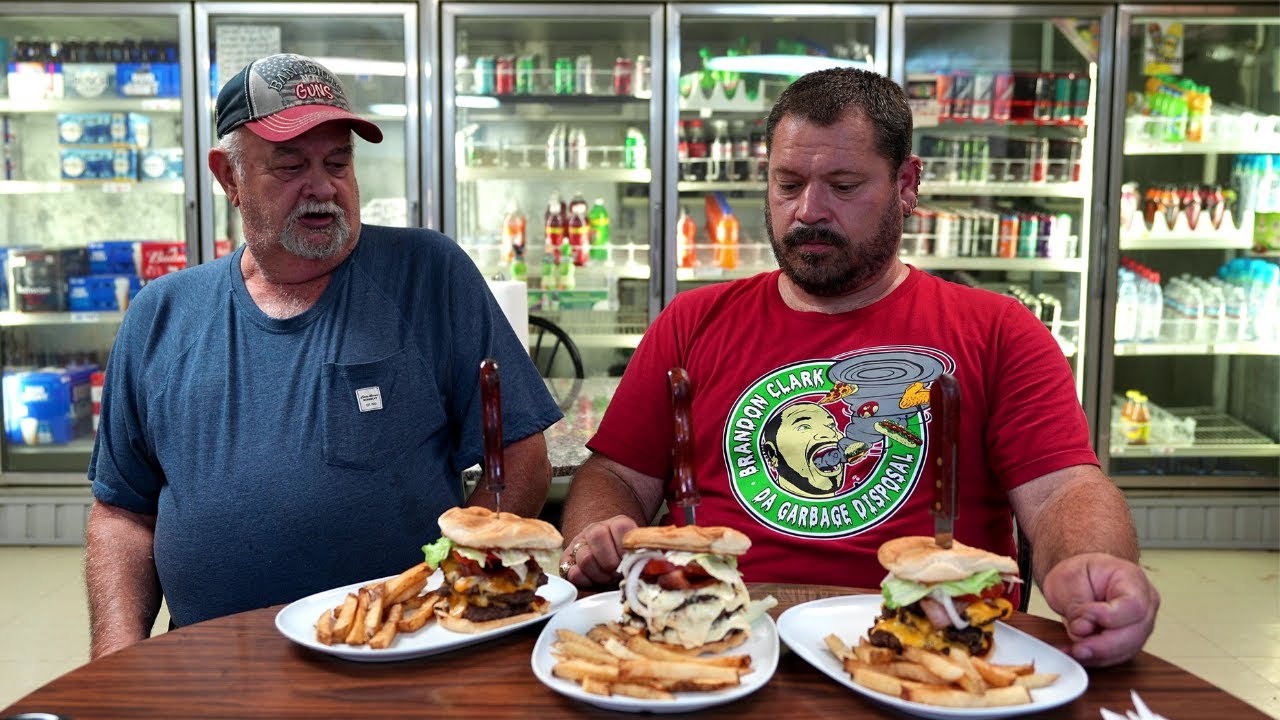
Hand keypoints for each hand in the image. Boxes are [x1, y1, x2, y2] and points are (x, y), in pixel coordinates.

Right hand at [559, 515, 637, 587]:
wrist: (609, 562)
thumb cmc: (627, 562)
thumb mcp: (638, 554)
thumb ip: (644, 557)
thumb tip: (654, 565)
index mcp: (618, 524)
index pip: (621, 526)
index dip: (626, 548)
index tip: (630, 562)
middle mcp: (596, 529)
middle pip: (597, 535)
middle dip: (610, 562)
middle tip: (617, 573)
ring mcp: (580, 543)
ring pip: (585, 557)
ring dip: (599, 574)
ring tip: (607, 578)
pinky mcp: (567, 560)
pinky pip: (571, 572)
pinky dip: (585, 581)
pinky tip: (594, 581)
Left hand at [1040, 552, 1159, 666]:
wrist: (1082, 577)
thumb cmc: (1081, 572)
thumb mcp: (1070, 577)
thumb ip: (1077, 603)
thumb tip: (1083, 629)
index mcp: (1133, 580)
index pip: (1134, 605)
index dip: (1109, 617)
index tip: (1083, 618)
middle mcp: (1145, 605)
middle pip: (1134, 634)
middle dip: (1103, 645)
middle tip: (1078, 647)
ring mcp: (1140, 626)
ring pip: (1126, 650)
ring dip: (1097, 655)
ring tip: (1072, 651)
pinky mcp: (1128, 642)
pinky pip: (1115, 657)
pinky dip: (1094, 658)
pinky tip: (1074, 653)